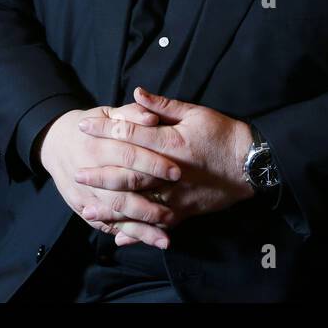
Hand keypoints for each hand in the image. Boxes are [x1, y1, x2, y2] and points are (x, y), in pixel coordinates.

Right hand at [38, 101, 184, 249]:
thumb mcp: (108, 114)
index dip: (153, 163)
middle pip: (122, 189)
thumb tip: (152, 118)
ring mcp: (84, 193)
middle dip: (150, 201)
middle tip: (174, 209)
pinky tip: (149, 239)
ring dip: (141, 226)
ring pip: (115, 212)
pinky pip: (108, 225)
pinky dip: (129, 233)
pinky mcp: (83, 208)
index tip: (177, 172)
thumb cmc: (92, 127)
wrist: (57, 144)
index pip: (128, 155)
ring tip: (165, 235)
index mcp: (96, 144)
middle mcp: (88, 171)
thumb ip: (131, 115)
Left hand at [75, 87, 255, 244]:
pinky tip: (118, 234)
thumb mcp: (195, 112)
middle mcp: (169, 172)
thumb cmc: (223, 134)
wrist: (251, 164)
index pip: (129, 135)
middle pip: (128, 174)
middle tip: (77, 173)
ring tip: (88, 208)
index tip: (83, 126)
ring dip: (111, 206)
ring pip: (138, 204)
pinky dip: (136, 231)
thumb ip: (163, 106)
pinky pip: (156, 224)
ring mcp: (176, 195)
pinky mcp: (184, 212)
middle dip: (100, 174)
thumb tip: (136, 92)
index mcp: (170, 143)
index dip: (104, 130)